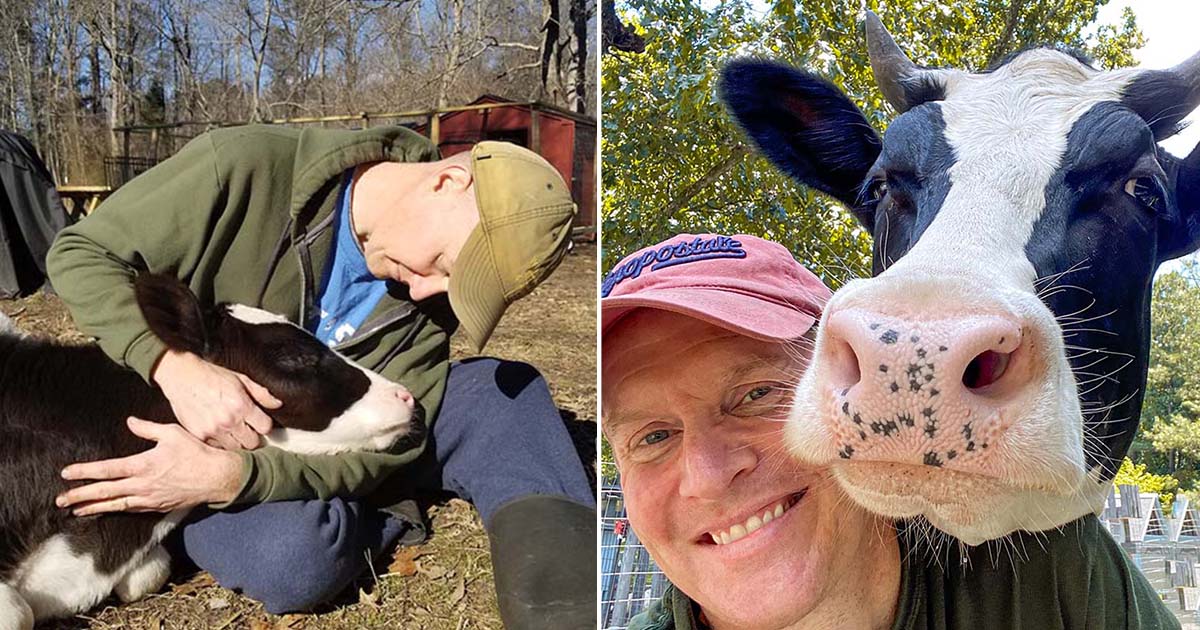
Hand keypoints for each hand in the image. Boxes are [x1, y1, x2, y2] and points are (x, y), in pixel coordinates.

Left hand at [56, 417, 243, 514]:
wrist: (218, 477)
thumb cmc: (197, 453)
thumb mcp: (173, 433)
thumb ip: (148, 428)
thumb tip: (130, 421)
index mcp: (143, 465)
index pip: (106, 470)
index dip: (84, 472)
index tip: (66, 474)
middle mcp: (142, 485)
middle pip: (105, 492)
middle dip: (80, 496)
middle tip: (60, 500)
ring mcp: (149, 499)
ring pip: (115, 505)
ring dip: (93, 508)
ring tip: (75, 511)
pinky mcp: (158, 506)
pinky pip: (131, 509)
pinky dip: (115, 510)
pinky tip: (107, 510)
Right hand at [152, 349, 280, 449]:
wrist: (181, 376)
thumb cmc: (211, 376)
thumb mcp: (241, 379)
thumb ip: (261, 394)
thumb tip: (278, 404)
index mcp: (242, 405)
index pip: (265, 428)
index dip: (264, 425)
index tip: (259, 423)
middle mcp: (229, 420)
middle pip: (252, 443)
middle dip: (252, 436)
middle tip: (247, 429)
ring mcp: (213, 430)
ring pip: (235, 448)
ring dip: (236, 441)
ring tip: (232, 431)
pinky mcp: (199, 435)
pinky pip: (217, 448)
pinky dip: (220, 443)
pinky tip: (218, 432)